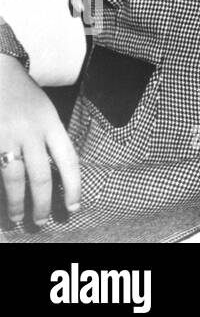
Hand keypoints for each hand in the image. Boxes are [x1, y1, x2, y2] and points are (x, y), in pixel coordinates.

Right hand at [0, 56, 79, 228]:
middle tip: (42, 221)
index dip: (73, 186)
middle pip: (41, 176)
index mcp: (52, 124)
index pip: (69, 160)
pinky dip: (0, 188)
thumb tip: (59, 174)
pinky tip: (1, 199)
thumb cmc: (24, 96)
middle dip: (42, 203)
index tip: (74, 206)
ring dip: (17, 203)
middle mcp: (31, 132)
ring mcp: (7, 137)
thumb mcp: (46, 113)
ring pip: (14, 179)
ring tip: (18, 217)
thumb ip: (51, 139)